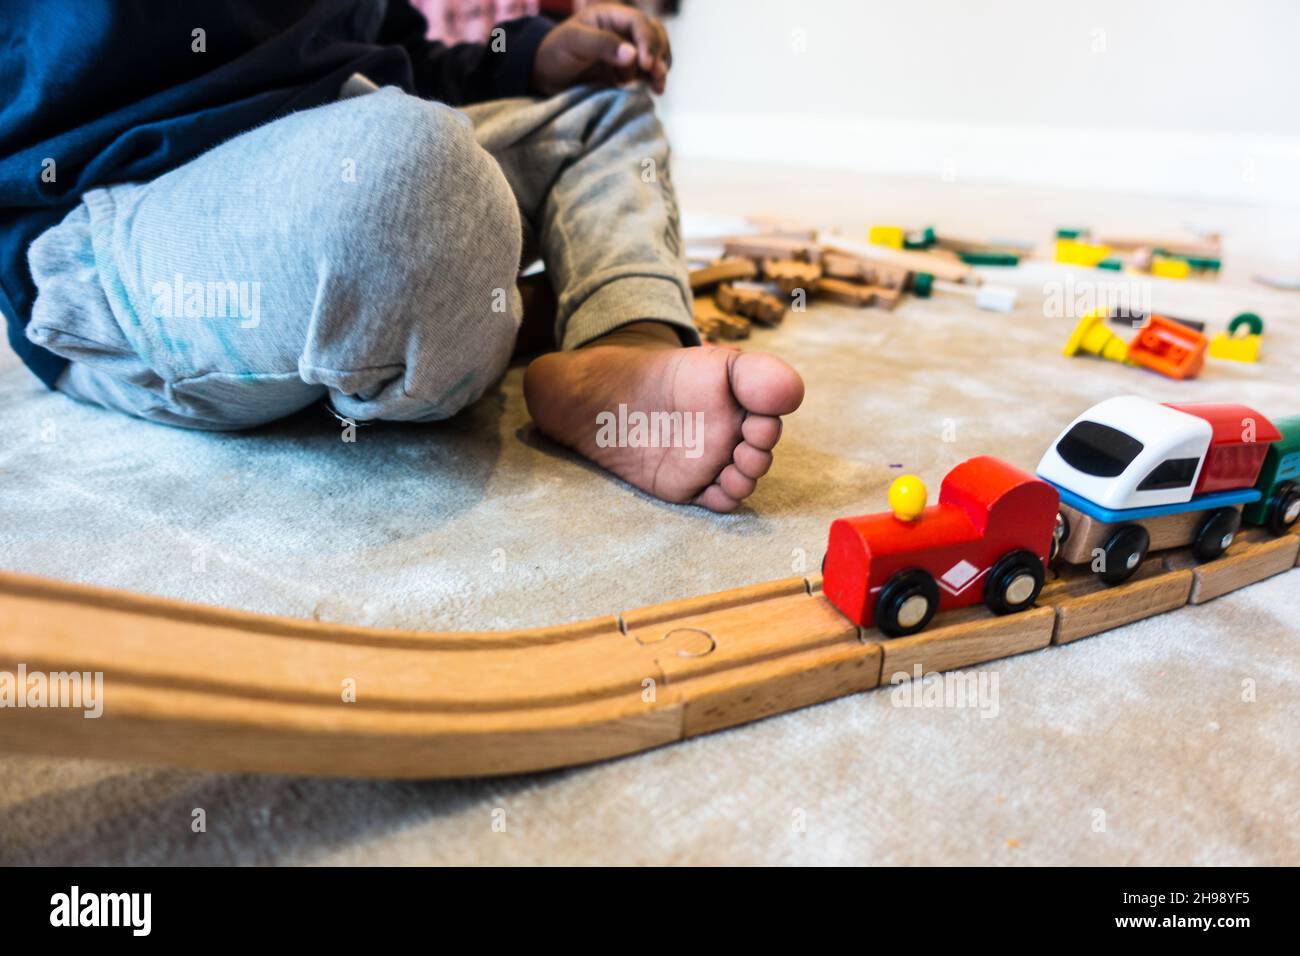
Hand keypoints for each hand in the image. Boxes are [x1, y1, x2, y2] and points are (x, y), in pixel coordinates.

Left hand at [531, 3, 671, 95]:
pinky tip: (655, 90)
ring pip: (657, 53)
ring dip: (662, 68)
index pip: (639, 23)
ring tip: (658, 86)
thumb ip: (601, 45)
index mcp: (611, 15)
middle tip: (656, 75)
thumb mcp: (573, 42)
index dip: (647, 41)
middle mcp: (624, 30)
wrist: (547, 76)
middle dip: (659, 54)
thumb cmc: (556, 52)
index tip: (646, 64)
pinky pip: (650, 72)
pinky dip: (655, 79)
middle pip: (655, 34)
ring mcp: (629, 50)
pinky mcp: (629, 70)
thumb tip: (633, 55)